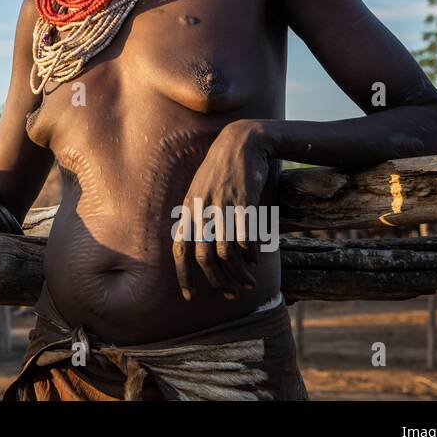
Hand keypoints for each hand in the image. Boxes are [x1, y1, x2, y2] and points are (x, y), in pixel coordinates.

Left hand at [172, 120, 272, 300]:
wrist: (241, 141)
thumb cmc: (222, 170)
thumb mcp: (201, 190)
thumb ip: (196, 215)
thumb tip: (196, 246)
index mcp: (188, 208)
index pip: (179, 248)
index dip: (183, 275)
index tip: (188, 295)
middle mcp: (202, 209)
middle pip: (204, 256)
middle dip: (216, 281)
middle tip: (229, 294)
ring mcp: (222, 205)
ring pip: (227, 252)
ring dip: (238, 273)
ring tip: (248, 283)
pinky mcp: (244, 202)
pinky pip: (246, 237)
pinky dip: (251, 253)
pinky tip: (256, 259)